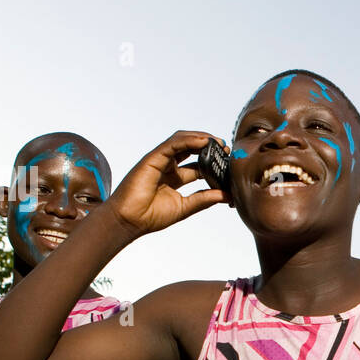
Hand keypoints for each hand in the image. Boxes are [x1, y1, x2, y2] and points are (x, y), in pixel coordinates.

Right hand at [105, 131, 227, 237]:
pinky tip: (203, 142)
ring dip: (201, 139)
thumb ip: (204, 199)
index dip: (215, 163)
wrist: (130, 221)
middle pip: (192, 149)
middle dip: (210, 146)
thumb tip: (227, 195)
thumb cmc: (151, 216)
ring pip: (183, 141)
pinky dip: (188, 140)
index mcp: (176, 178)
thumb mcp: (185, 206)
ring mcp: (160, 160)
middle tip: (227, 149)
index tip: (230, 165)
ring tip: (218, 142)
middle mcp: (168, 166)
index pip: (198, 165)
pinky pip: (172, 144)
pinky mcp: (153, 158)